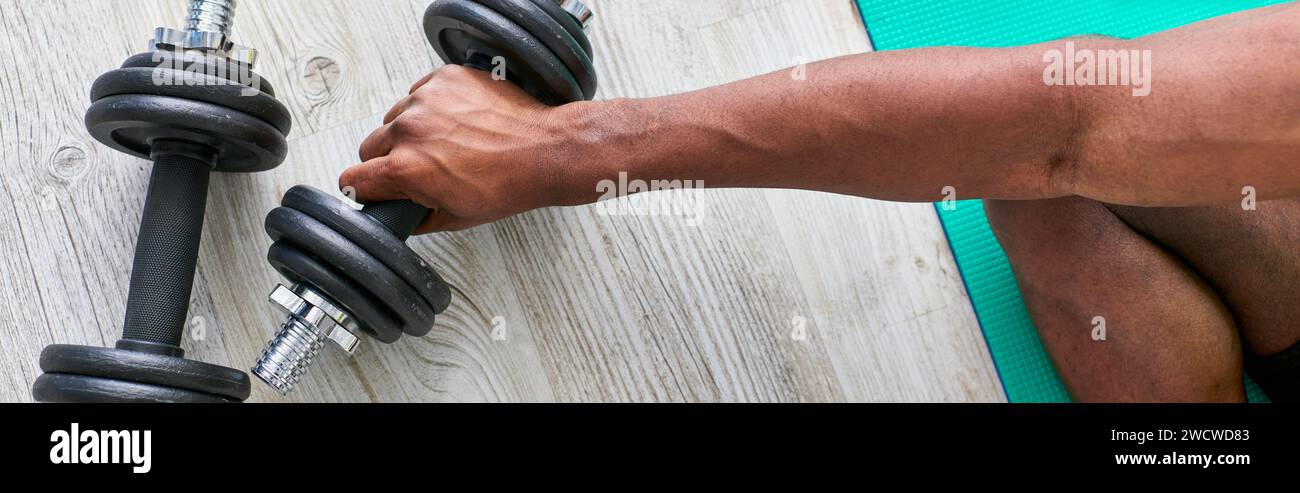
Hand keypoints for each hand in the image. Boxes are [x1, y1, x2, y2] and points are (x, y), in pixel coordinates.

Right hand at [341, 65, 587, 232]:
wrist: (543, 151)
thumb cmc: (508, 183)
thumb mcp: (456, 218)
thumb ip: (416, 218)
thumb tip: (400, 217)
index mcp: (407, 168)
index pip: (353, 180)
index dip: (360, 189)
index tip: (368, 189)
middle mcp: (411, 129)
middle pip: (370, 146)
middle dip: (386, 160)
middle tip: (416, 169)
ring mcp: (427, 99)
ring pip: (395, 117)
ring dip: (409, 131)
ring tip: (444, 143)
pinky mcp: (446, 78)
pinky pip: (420, 92)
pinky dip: (431, 106)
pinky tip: (456, 122)